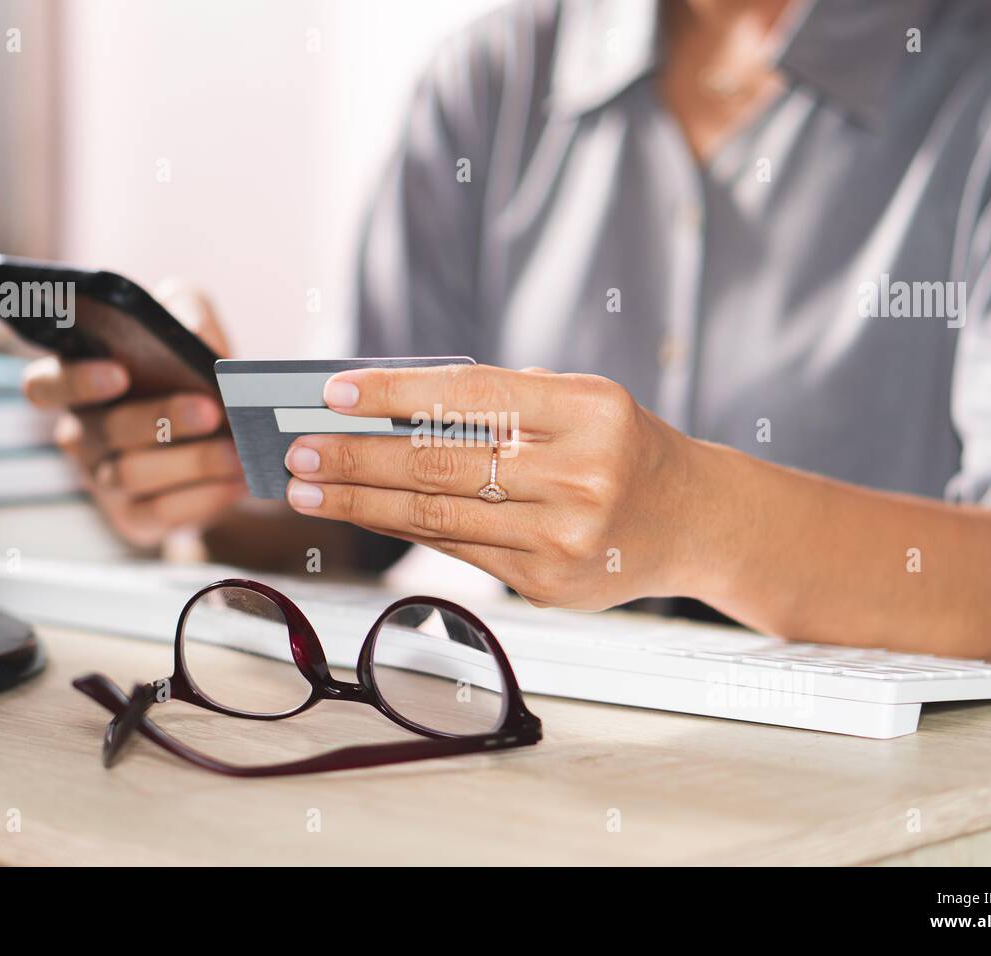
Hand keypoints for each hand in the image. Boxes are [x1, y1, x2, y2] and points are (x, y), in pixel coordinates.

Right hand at [22, 280, 246, 548]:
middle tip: (211, 409)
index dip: (76, 382)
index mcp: (77, 384)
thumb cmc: (191, 370)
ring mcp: (104, 482)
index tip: (118, 373)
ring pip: (134, 475)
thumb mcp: (189, 322)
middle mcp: (82, 435)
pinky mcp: (134, 519)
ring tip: (237, 451)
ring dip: (191, 462)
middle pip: (106, 431)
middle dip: (161, 419)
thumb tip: (189, 327)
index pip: (45, 386)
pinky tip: (237, 480)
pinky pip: (161, 514)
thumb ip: (185, 308)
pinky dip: (203, 497)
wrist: (227, 433)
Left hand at [281, 364, 695, 608]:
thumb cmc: (619, 446)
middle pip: (441, 464)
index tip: (333, 392)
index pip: (469, 397)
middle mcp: (581, 475)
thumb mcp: (579, 402)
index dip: (394, 394)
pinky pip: (458, 552)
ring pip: (438, 516)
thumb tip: (384, 409)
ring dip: (360, 502)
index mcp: (588, 410)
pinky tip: (364, 514)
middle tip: (299, 449)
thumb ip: (498, 402)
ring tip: (308, 488)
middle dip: (356, 457)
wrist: (691, 520)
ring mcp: (565, 538)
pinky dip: (403, 530)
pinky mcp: (549, 586)